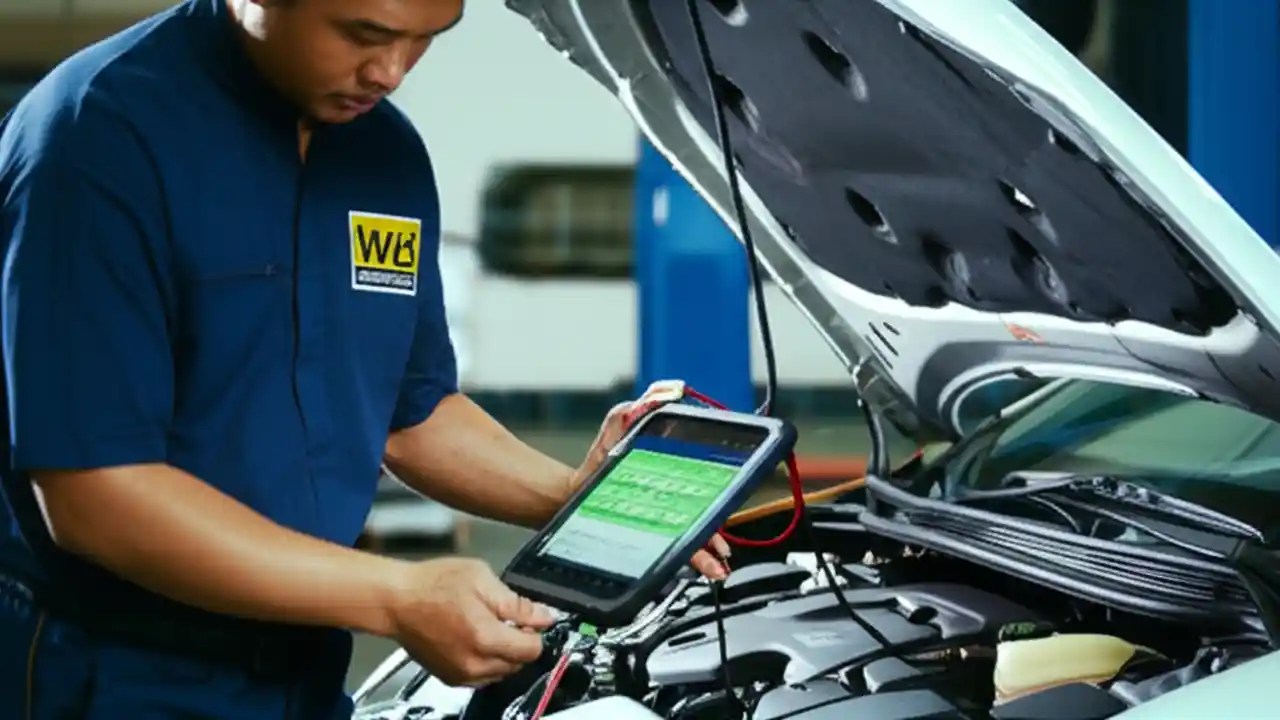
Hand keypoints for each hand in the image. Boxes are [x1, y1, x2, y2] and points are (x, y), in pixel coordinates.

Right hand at [388, 557, 554, 686]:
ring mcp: (461, 675)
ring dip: (504, 653)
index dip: (535, 631)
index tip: (528, 618)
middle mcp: (475, 664)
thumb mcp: (482, 578)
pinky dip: (486, 661)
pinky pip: (482, 676)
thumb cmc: (434, 584)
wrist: (396, 601)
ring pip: (501, 672)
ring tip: (486, 626)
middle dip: (519, 642)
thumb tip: (544, 618)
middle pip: (518, 663)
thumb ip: (517, 603)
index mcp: (486, 638)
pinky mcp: (449, 678)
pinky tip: (474, 638)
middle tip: (504, 617)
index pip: (533, 650)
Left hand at [571, 385, 733, 581]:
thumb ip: (639, 407)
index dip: (718, 502)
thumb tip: (669, 389)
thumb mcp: (619, 426)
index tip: (725, 511)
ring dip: (703, 556)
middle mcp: (671, 503)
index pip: (704, 491)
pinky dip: (680, 563)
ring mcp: (659, 524)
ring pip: (687, 542)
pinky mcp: (643, 542)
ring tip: (713, 569)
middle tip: (721, 554)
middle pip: (700, 522)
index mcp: (674, 477)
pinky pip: (666, 555)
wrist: (570, 494)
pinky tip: (686, 572)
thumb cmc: (599, 461)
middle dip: (714, 538)